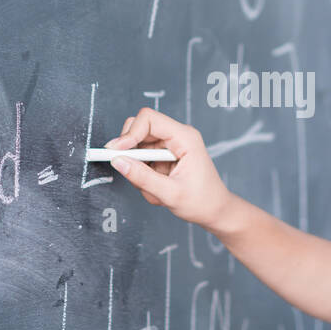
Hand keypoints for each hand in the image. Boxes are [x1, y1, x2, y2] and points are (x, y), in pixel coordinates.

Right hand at [104, 107, 232, 228]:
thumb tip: (118, 161)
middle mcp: (178, 136)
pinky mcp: (165, 154)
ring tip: (154, 188)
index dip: (129, 133)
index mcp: (185, 137)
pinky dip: (143, 173)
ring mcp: (171, 144)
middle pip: (140, 127)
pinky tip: (157, 186)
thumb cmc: (201, 201)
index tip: (116, 152)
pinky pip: (142, 157)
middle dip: (131, 152)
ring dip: (138, 167)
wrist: (214, 210)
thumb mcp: (170, 194)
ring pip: (138, 145)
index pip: (149, 119)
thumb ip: (142, 177)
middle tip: (132, 173)